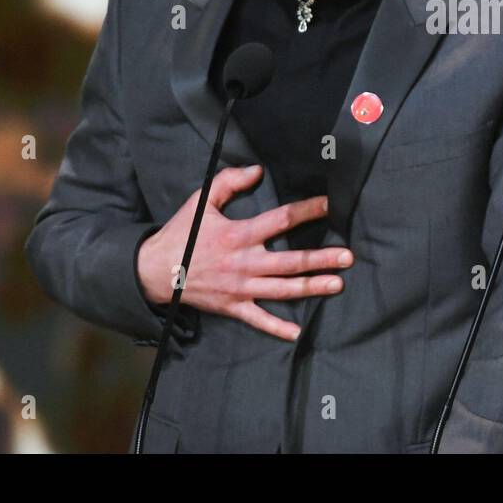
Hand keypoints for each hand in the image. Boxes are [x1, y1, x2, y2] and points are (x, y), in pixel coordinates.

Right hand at [137, 165, 351, 340]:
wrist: (154, 271)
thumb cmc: (182, 233)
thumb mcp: (201, 202)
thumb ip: (228, 182)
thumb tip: (257, 170)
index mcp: (238, 235)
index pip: (279, 220)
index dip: (306, 211)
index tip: (330, 205)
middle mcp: (244, 263)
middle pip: (289, 262)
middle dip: (320, 259)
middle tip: (348, 257)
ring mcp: (240, 288)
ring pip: (282, 290)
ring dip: (311, 288)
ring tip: (338, 284)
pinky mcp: (233, 306)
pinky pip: (258, 319)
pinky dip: (277, 327)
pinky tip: (298, 332)